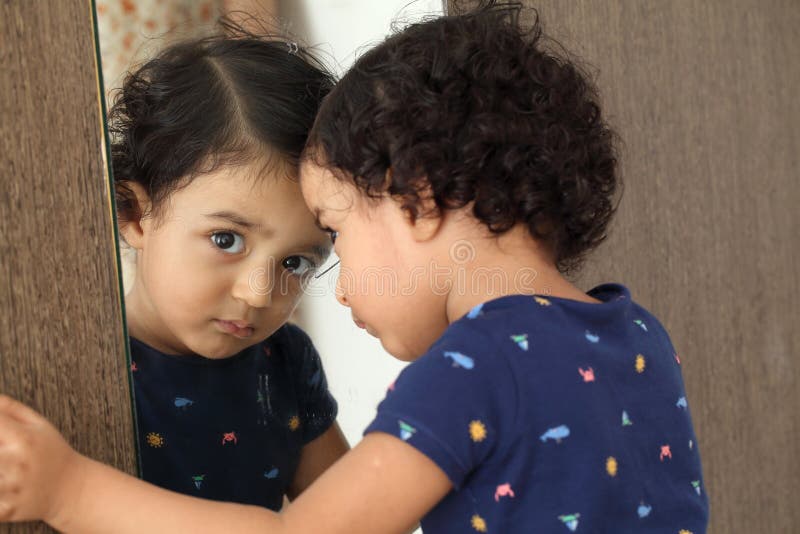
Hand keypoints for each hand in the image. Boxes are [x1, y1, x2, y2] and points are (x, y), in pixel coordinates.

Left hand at [0, 395, 86, 523]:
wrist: (73, 489)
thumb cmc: (54, 454)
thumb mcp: (40, 425)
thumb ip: (11, 409)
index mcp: (23, 438)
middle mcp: (16, 462)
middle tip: (1, 453)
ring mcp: (12, 487)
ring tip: (2, 466)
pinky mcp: (8, 509)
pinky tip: (3, 486)